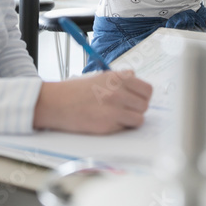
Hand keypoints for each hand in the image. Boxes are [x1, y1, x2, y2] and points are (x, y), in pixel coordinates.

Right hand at [33, 70, 152, 133]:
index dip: (144, 96)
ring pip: (139, 118)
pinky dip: (122, 127)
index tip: (138, 99)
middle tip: (128, 110)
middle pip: (145, 104)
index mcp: (118, 78)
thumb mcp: (100, 77)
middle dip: (138, 108)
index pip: (147, 89)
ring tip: (120, 117)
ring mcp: (114, 108)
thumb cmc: (77, 91)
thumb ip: (120, 78)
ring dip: (132, 119)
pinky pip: (126, 128)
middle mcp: (118, 92)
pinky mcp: (108, 124)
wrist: (58, 103)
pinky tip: (110, 122)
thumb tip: (135, 77)